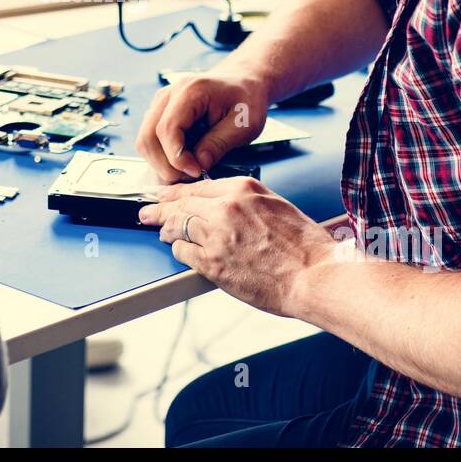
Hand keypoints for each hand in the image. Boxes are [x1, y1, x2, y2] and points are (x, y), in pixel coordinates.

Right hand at [135, 69, 269, 181]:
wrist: (242, 83)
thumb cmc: (245, 100)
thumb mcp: (244, 125)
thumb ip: (219, 145)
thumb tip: (196, 166)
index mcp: (191, 91)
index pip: (167, 129)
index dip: (177, 157)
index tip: (195, 172)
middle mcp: (169, 94)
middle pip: (148, 137)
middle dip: (165, 165)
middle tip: (188, 177)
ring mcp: (161, 103)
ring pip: (145, 140)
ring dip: (161, 162)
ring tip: (187, 170)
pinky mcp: (159, 112)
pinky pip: (150, 139)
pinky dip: (162, 156)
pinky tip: (183, 161)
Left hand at [137, 176, 334, 317]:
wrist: (314, 275)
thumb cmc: (304, 246)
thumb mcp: (276, 205)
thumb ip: (246, 200)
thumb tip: (223, 202)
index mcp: (243, 189)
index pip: (198, 186)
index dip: (176, 192)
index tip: (167, 195)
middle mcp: (225, 208)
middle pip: (181, 204)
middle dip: (160, 208)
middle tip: (146, 211)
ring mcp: (216, 235)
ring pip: (177, 226)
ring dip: (166, 229)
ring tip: (159, 231)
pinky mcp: (212, 263)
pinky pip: (183, 252)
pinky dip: (178, 250)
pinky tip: (178, 250)